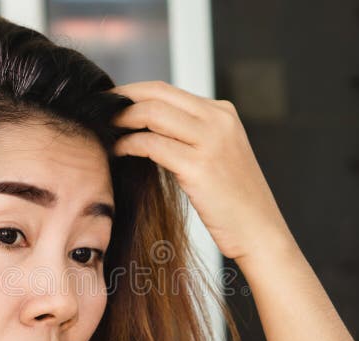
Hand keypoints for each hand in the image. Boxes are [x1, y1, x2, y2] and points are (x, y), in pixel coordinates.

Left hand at [108, 80, 293, 261]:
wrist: (260, 231)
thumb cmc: (234, 202)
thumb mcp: (218, 155)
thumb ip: (191, 136)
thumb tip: (147, 127)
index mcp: (223, 113)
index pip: (167, 90)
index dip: (132, 93)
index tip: (110, 104)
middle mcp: (219, 120)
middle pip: (157, 94)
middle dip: (121, 99)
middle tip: (97, 111)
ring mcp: (211, 141)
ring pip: (152, 113)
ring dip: (121, 120)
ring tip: (103, 130)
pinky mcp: (199, 166)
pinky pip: (152, 144)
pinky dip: (128, 144)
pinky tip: (117, 151)